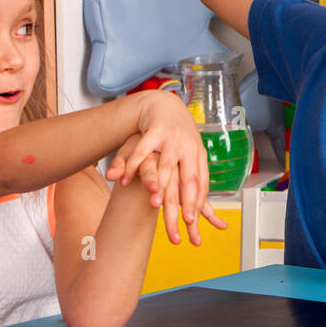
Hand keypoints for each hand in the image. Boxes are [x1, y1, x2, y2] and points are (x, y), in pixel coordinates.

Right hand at [106, 92, 223, 245]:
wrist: (165, 105)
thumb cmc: (178, 137)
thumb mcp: (188, 156)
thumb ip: (190, 182)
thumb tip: (200, 212)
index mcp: (198, 156)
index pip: (201, 184)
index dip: (197, 203)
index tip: (191, 221)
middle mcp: (189, 149)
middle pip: (188, 180)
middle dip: (186, 202)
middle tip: (184, 221)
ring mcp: (173, 140)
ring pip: (166, 167)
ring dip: (160, 186)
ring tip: (155, 205)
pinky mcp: (156, 131)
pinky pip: (142, 152)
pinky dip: (133, 167)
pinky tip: (125, 181)